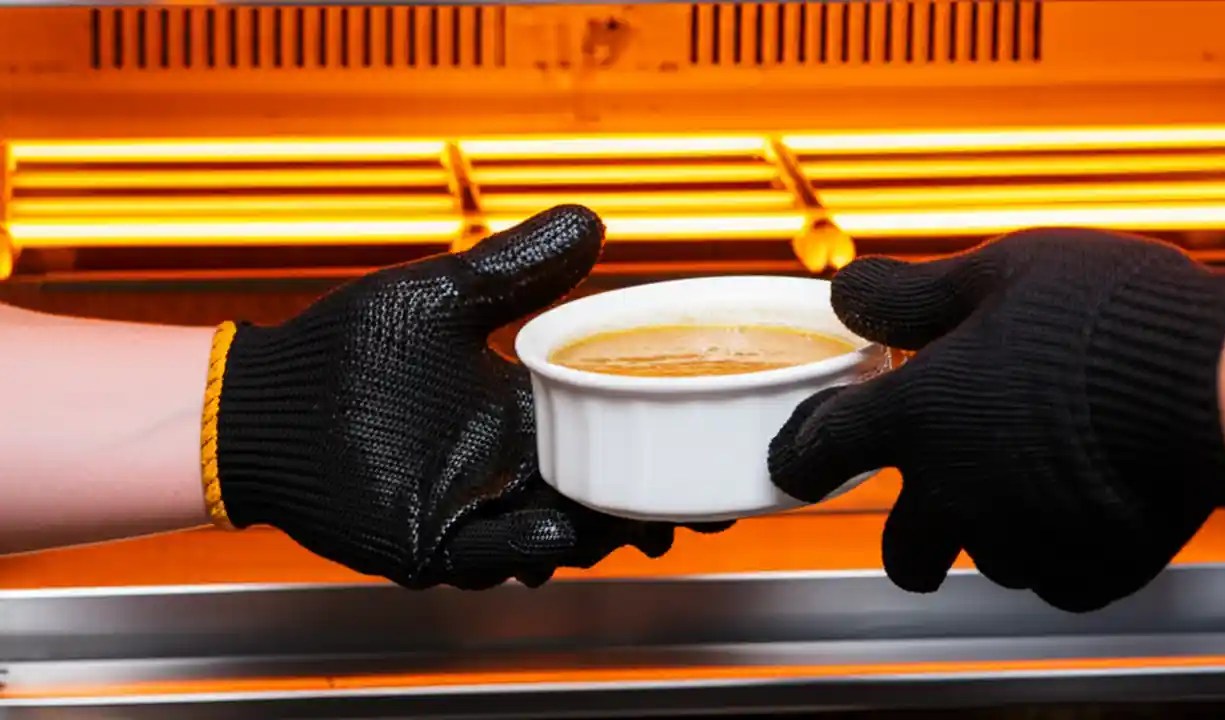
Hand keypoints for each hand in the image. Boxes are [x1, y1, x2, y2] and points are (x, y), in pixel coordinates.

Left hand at [203, 205, 729, 588]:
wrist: (267, 397)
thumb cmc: (347, 347)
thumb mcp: (442, 298)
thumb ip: (515, 270)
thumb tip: (593, 219)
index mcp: (524, 414)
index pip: (615, 437)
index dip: (668, 450)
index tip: (722, 450)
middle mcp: (508, 470)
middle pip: (604, 500)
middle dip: (657, 508)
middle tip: (706, 508)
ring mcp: (472, 511)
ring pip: (562, 539)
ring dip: (605, 535)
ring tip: (643, 525)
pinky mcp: (430, 544)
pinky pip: (489, 558)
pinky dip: (525, 551)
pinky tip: (555, 534)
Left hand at [768, 228, 1224, 611]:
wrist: (1212, 383)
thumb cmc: (1100, 314)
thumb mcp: (996, 272)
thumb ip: (910, 294)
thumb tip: (844, 293)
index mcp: (918, 415)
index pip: (824, 449)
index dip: (800, 455)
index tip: (796, 461)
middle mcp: (955, 491)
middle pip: (904, 553)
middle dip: (911, 540)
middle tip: (936, 510)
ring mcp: (1020, 539)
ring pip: (986, 561)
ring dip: (997, 534)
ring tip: (1042, 479)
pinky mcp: (1089, 569)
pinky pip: (1056, 578)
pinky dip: (1062, 551)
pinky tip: (1090, 504)